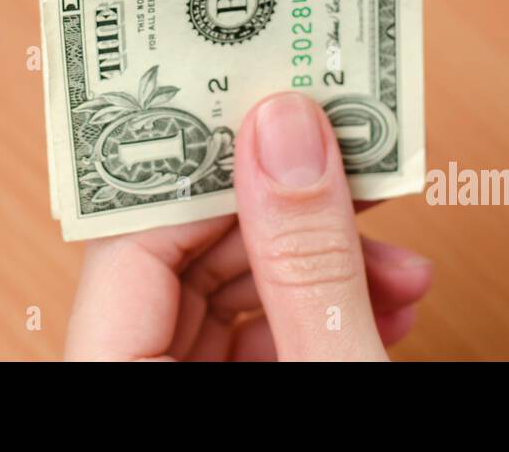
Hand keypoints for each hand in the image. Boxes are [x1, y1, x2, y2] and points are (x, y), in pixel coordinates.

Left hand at [64, 92, 431, 360]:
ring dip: (322, 267)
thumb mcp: (327, 371)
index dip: (203, 165)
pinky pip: (256, 341)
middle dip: (286, 213)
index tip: (264, 105)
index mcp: (111, 376)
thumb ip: (305, 260)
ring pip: (229, 296)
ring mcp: (174, 391)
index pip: (128, 238)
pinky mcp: (219, 403)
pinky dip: (320, 318)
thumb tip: (285, 130)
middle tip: (348, 156)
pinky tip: (386, 304)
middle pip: (183, 258)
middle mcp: (127, 377)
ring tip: (397, 258)